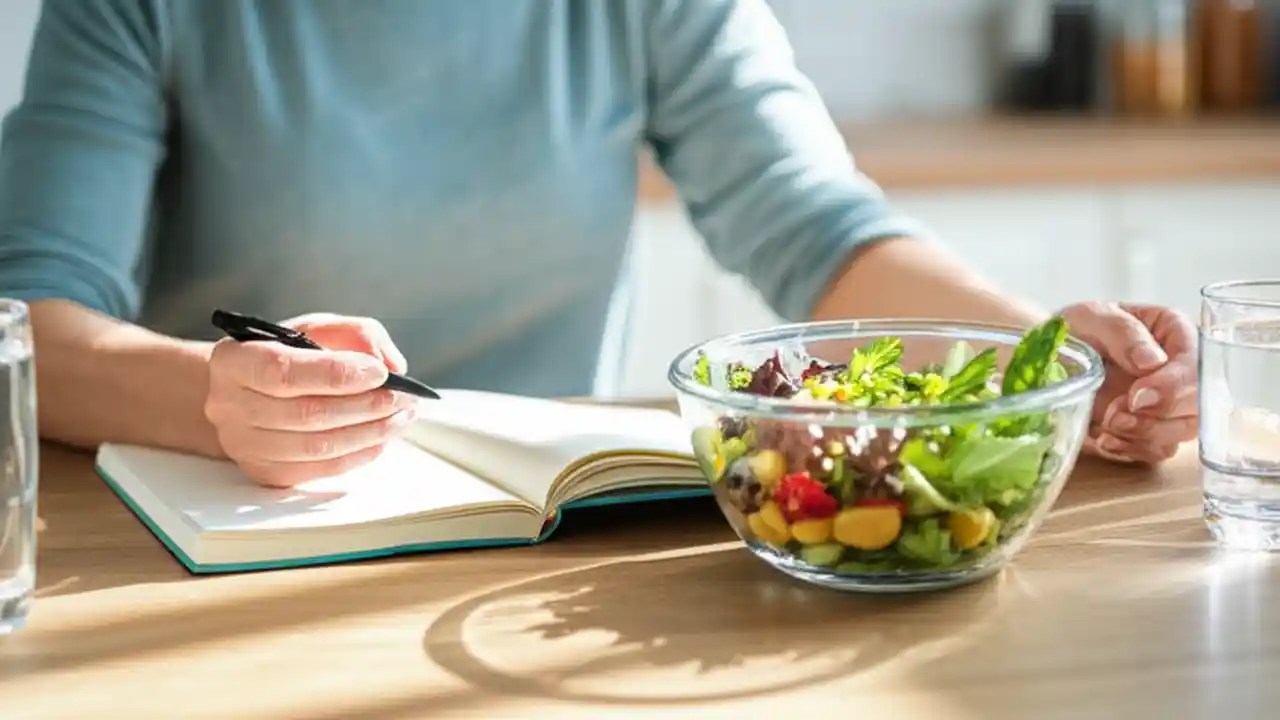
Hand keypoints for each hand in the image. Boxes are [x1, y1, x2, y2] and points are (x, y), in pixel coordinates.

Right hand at [204, 313, 416, 486]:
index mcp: (234, 361)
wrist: (248, 393)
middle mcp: (229, 406)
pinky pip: (319, 470)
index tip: (379, 372)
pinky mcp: (265, 472)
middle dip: (365, 406)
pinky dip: (358, 455)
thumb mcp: (318, 329)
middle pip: (306, 414)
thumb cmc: (287, 356)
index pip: (283, 371)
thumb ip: (357, 334)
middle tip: (403, 397)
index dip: (336, 374)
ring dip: (370, 433)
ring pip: (316, 447)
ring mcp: (244, 445)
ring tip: (401, 417)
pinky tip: (381, 438)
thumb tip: (390, 364)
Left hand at [1059, 302, 1197, 464]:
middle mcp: (1182, 371)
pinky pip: (1157, 449)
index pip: (1196, 364)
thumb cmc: (1080, 329)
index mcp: (1176, 334)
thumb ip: (1123, 333)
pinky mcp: (1151, 428)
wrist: (1053, 356)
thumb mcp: (1093, 317)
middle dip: (1157, 417)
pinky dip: (1132, 449)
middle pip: (1198, 405)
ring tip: (1106, 427)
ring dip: (1145, 436)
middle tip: (1114, 416)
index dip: (1174, 386)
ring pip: (1181, 431)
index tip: (1137, 396)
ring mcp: (1170, 404)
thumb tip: (1153, 361)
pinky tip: (1104, 440)